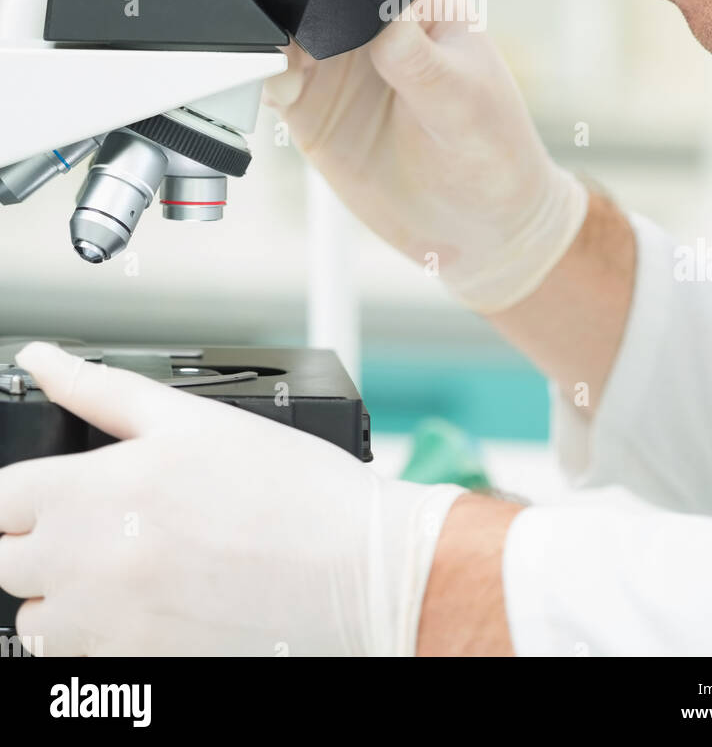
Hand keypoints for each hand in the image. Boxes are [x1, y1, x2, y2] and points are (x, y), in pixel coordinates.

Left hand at [0, 342, 461, 656]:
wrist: (355, 571)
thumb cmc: (287, 490)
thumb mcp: (191, 419)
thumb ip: (99, 389)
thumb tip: (39, 360)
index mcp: (94, 492)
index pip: (1, 497)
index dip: (27, 487)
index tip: (57, 486)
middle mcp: (85, 567)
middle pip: (6, 559)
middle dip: (38, 537)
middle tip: (100, 520)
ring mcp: (106, 629)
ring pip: (35, 618)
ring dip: (61, 591)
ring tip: (129, 562)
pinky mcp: (136, 672)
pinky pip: (77, 659)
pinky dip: (97, 634)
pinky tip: (150, 601)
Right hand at [263, 0, 587, 312]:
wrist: (478, 229)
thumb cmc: (493, 154)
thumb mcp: (463, 100)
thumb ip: (416, 57)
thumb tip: (377, 13)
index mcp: (416, 5)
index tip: (325, 8)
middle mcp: (370, 29)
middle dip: (292, 11)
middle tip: (292, 42)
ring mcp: (338, 68)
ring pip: (283, 39)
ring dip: (270, 46)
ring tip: (283, 72)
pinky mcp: (312, 110)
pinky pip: (272, 85)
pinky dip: (261, 83)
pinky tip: (278, 94)